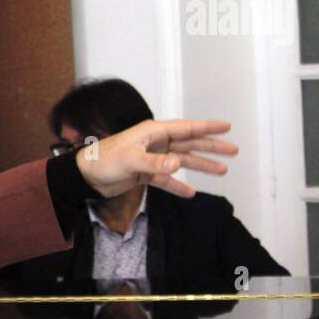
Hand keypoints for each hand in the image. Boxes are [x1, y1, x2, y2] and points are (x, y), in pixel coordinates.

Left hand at [74, 118, 235, 198]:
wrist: (85, 176)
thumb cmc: (103, 160)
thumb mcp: (130, 160)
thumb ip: (155, 163)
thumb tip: (178, 164)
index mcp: (153, 133)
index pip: (186, 128)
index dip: (207, 127)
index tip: (227, 126)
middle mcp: (154, 143)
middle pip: (189, 144)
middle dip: (211, 147)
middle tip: (234, 150)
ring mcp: (151, 159)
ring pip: (181, 161)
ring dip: (200, 166)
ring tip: (222, 170)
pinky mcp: (144, 174)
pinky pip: (166, 179)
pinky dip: (177, 185)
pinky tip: (190, 192)